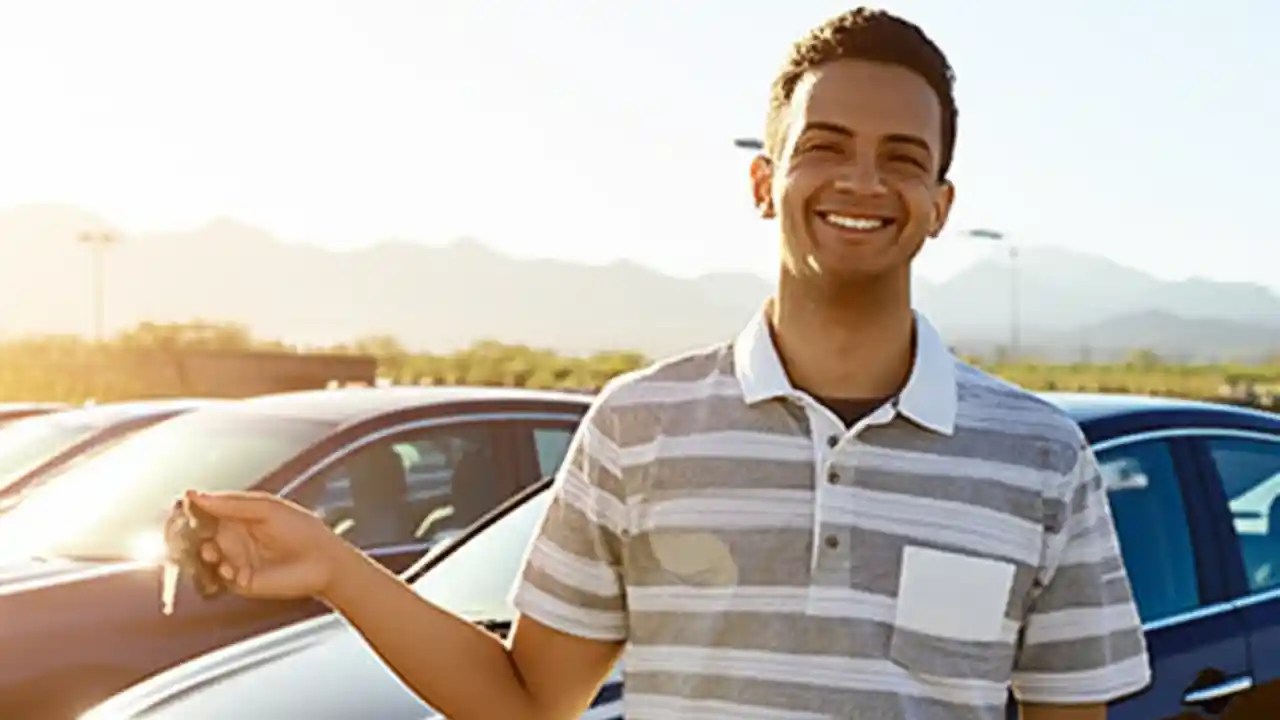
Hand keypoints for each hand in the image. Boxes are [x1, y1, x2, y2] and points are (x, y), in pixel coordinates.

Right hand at [168, 490, 349, 599]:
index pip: (203, 510)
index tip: (177, 509)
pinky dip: (216, 573)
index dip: (189, 510)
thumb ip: (231, 503)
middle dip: (188, 535)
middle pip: (196, 535)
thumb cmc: (300, 529)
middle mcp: (230, 536)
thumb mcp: (266, 508)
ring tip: (212, 553)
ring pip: (201, 557)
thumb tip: (194, 495)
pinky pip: (214, 578)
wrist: (323, 561)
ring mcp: (232, 559)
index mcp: (237, 514)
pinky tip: (229, 569)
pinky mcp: (237, 581)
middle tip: (186, 535)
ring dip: (201, 554)